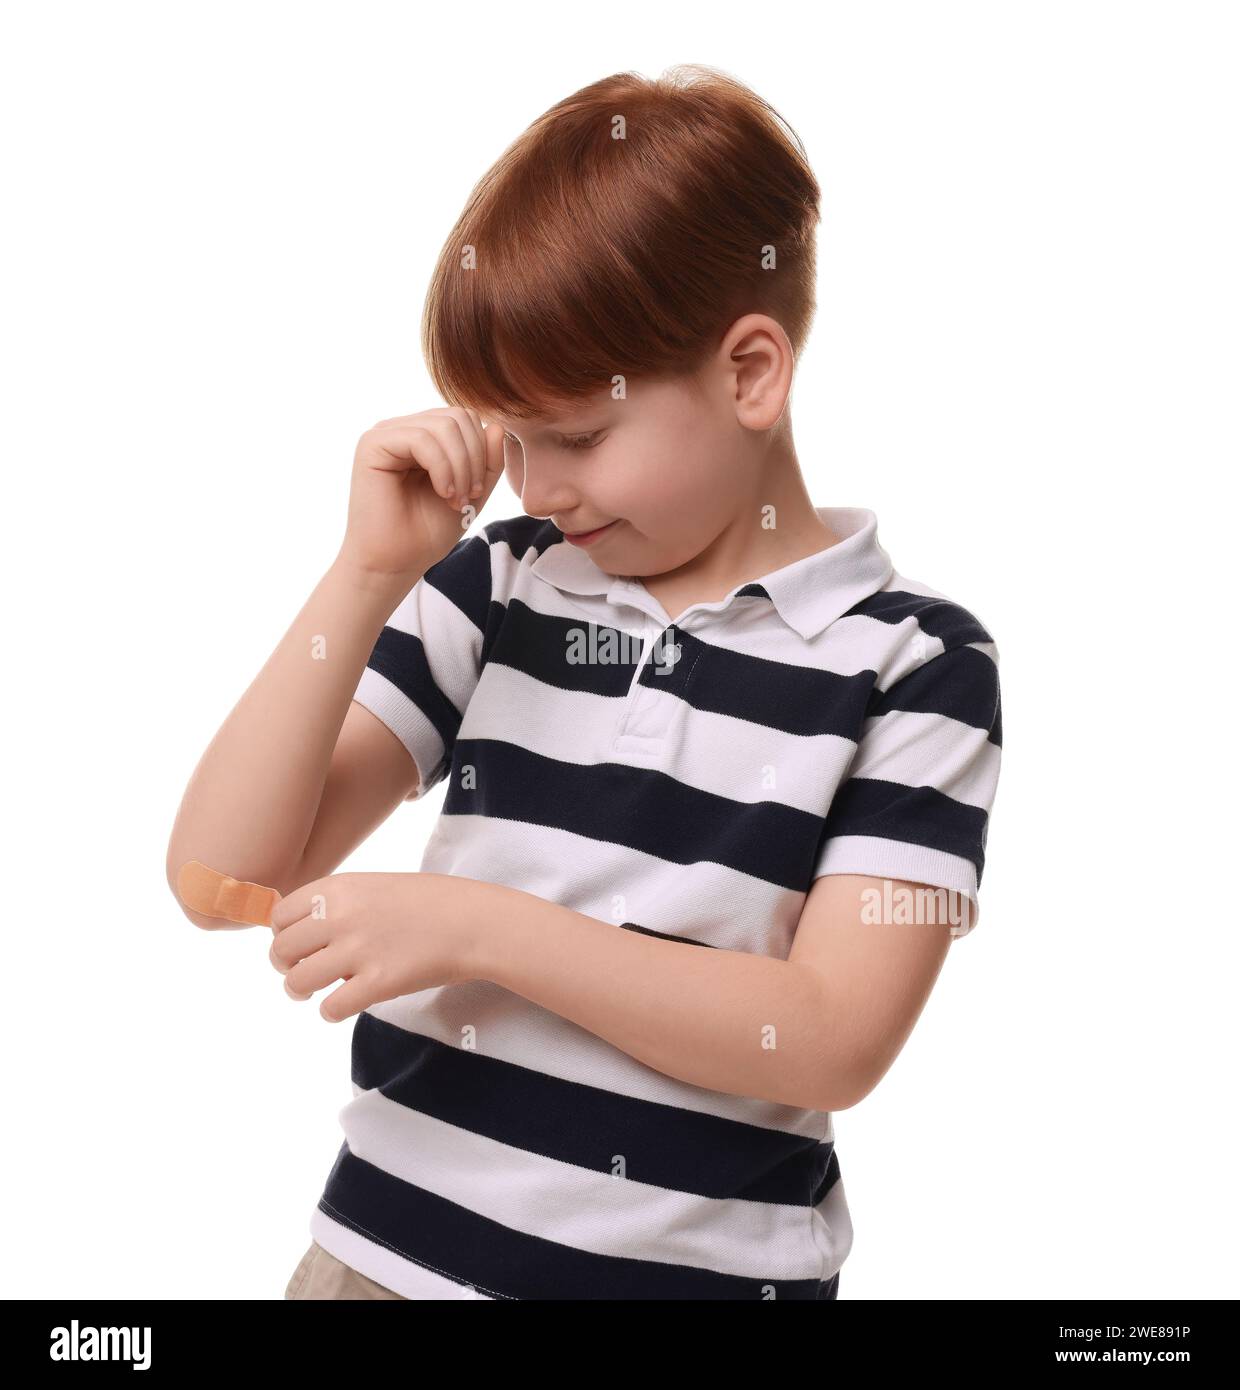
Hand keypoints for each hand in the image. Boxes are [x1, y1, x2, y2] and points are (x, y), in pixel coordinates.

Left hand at [268, 871, 487, 1020]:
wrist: (474, 921)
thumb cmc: (429, 903)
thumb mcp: (375, 886)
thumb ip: (337, 904)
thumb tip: (296, 932)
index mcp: (339, 887)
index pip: (280, 915)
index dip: (282, 934)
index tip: (297, 944)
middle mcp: (341, 916)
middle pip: (281, 950)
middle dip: (286, 966)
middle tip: (303, 972)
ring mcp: (359, 950)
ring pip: (297, 982)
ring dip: (300, 991)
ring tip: (314, 993)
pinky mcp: (379, 982)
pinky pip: (331, 1008)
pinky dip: (332, 1011)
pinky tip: (345, 1003)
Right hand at [335, 406, 505, 583]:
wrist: (393, 563)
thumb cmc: (427, 533)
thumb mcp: (472, 493)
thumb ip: (488, 462)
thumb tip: (496, 426)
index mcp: (424, 436)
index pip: (465, 419)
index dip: (483, 451)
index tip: (479, 491)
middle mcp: (403, 429)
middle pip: (457, 416)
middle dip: (474, 458)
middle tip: (469, 496)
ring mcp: (385, 434)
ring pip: (443, 426)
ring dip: (460, 467)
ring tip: (455, 499)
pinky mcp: (372, 445)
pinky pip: (421, 438)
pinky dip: (442, 468)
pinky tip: (442, 493)